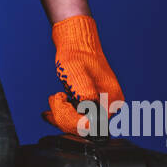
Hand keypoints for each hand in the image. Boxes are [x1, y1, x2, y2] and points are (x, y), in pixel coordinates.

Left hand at [42, 14, 123, 137]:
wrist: (75, 40)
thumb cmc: (76, 55)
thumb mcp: (77, 78)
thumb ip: (86, 99)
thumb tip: (89, 121)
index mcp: (111, 100)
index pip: (91, 126)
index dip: (71, 120)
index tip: (61, 102)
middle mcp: (110, 103)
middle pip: (85, 126)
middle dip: (64, 116)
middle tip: (55, 97)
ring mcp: (102, 101)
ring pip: (80, 121)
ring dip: (63, 114)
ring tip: (55, 98)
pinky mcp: (93, 99)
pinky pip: (79, 113)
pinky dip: (64, 111)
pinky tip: (56, 103)